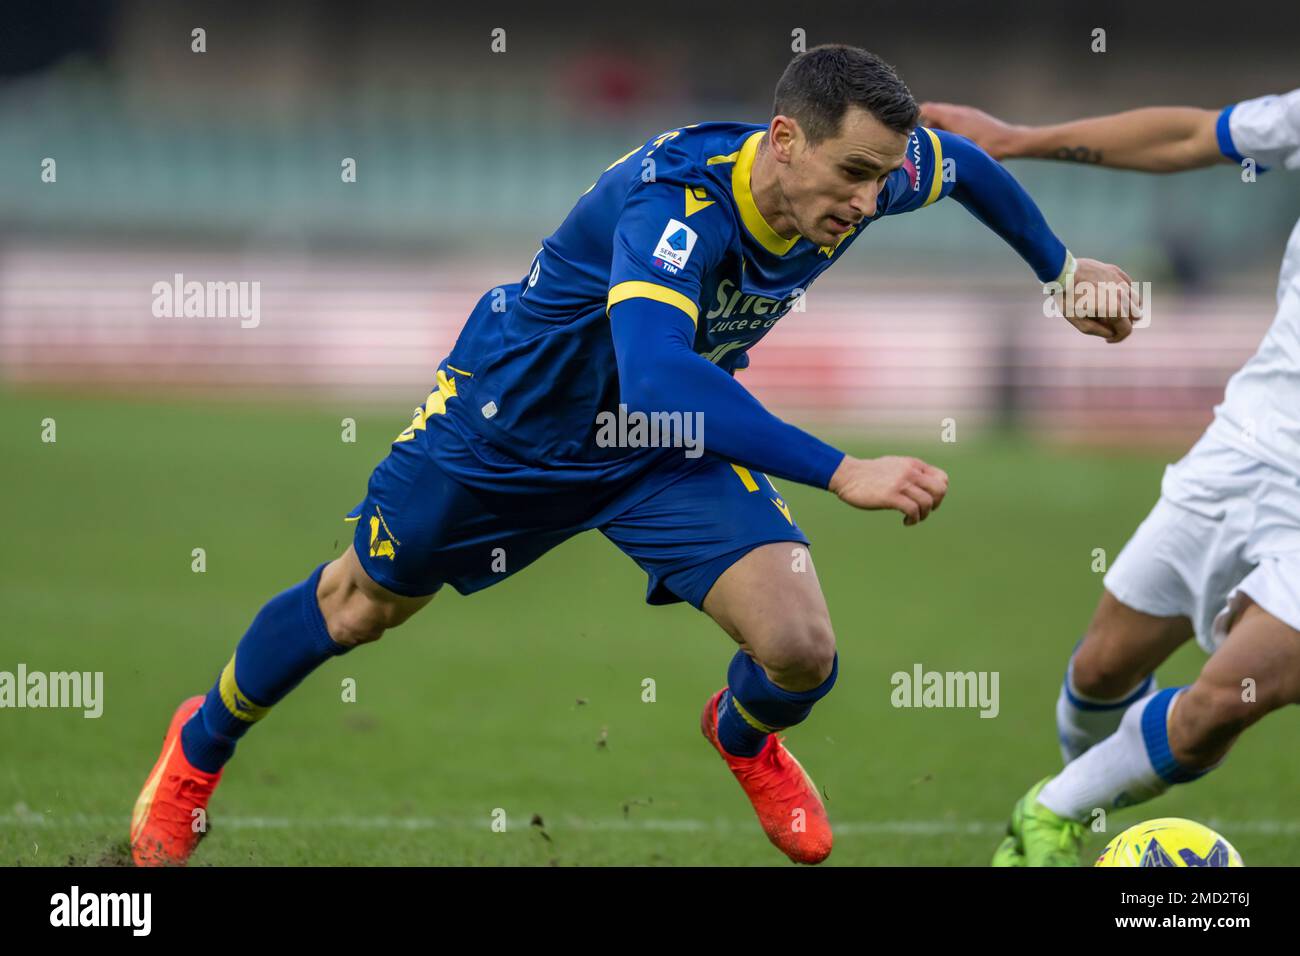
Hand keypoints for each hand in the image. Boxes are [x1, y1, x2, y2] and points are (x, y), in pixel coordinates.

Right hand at [828, 455, 948, 525]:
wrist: (848, 475)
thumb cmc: (868, 473)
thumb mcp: (894, 466)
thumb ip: (910, 472)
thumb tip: (923, 484)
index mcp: (913, 464)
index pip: (942, 478)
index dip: (939, 493)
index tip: (928, 501)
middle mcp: (910, 472)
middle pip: (939, 490)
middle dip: (936, 504)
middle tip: (924, 511)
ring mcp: (901, 483)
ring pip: (927, 502)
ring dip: (923, 515)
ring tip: (913, 518)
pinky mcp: (890, 496)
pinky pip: (913, 510)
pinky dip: (914, 519)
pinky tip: (905, 522)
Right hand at [919, 102, 1023, 158]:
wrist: (1011, 141)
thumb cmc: (989, 147)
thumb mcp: (962, 150)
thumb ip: (942, 148)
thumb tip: (924, 153)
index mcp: (953, 117)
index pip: (926, 109)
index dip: (914, 117)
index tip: (907, 129)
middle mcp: (958, 112)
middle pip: (933, 114)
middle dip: (925, 127)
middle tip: (921, 143)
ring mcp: (966, 113)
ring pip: (944, 117)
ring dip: (937, 128)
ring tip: (936, 145)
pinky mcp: (972, 117)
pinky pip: (954, 119)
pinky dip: (948, 128)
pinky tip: (951, 142)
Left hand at [1057, 258, 1139, 343]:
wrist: (1062, 273)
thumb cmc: (1068, 299)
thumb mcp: (1079, 321)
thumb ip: (1098, 331)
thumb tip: (1112, 333)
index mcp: (1114, 309)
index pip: (1127, 329)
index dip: (1119, 337)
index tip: (1109, 339)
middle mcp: (1122, 294)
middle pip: (1134, 315)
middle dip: (1123, 323)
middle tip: (1107, 323)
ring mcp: (1120, 281)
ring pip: (1135, 300)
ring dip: (1127, 308)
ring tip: (1111, 310)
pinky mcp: (1116, 271)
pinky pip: (1129, 285)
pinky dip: (1124, 293)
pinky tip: (1111, 295)